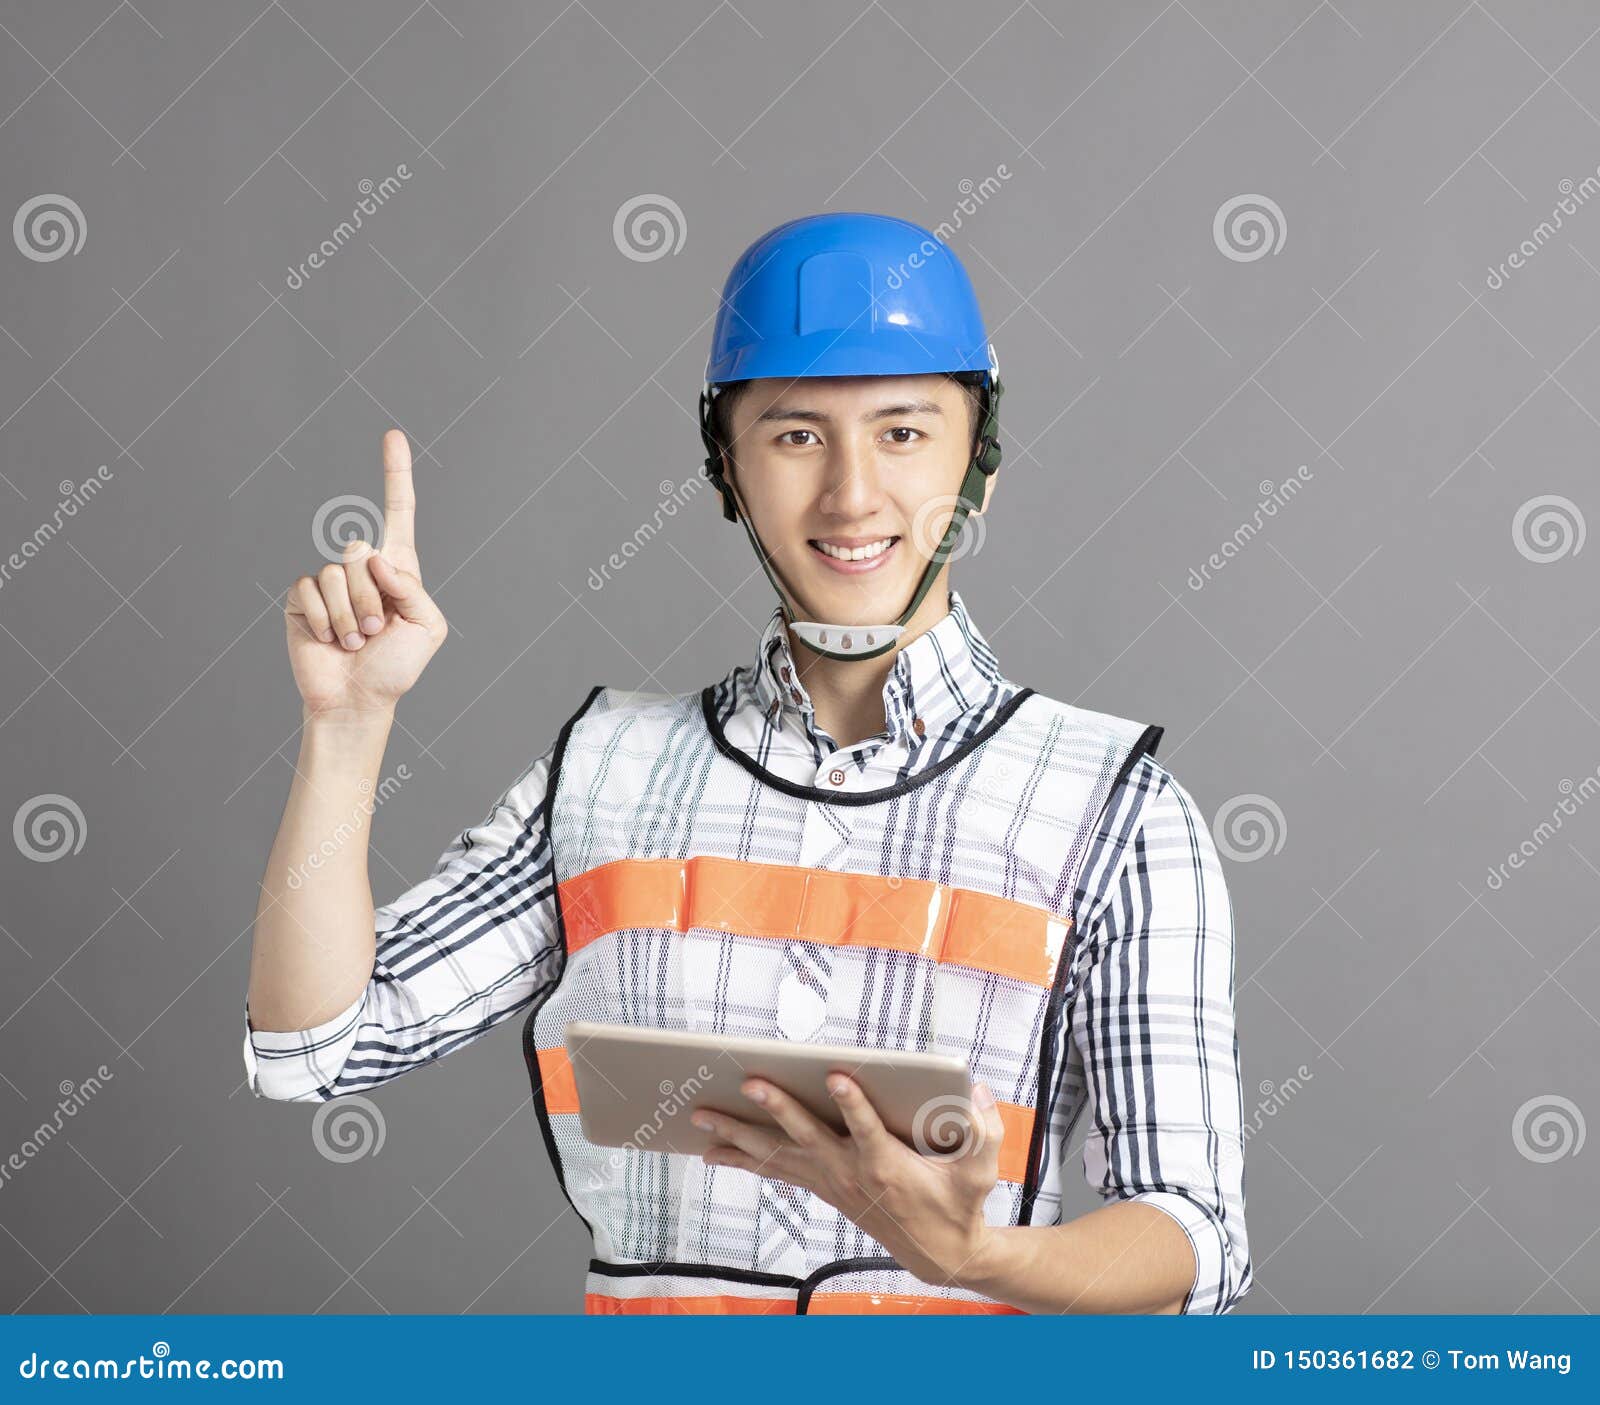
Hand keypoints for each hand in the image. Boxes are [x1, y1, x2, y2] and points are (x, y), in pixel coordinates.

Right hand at [284, 429, 447, 717]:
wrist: (358, 702)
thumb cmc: (396, 667)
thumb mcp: (428, 627)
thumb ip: (413, 587)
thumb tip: (374, 557)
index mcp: (397, 569)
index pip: (398, 512)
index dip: (395, 474)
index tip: (392, 435)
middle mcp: (361, 568)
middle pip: (361, 550)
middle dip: (373, 598)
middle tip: (378, 633)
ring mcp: (329, 582)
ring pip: (336, 572)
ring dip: (352, 615)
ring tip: (357, 642)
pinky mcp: (302, 599)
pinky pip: (310, 589)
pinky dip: (327, 620)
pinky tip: (332, 640)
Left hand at [691, 1073, 1004, 1288]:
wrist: (940, 1254)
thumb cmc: (960, 1204)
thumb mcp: (982, 1171)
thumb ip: (985, 1131)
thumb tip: (976, 1089)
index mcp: (886, 1164)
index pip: (865, 1128)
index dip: (851, 1103)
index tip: (833, 1075)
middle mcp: (849, 1171)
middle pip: (804, 1136)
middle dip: (776, 1108)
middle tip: (749, 1082)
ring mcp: (830, 1180)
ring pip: (777, 1155)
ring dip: (737, 1136)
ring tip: (700, 1117)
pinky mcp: (822, 1185)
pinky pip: (774, 1169)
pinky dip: (743, 1159)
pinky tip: (712, 1151)